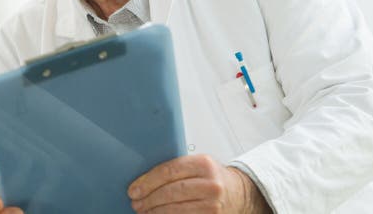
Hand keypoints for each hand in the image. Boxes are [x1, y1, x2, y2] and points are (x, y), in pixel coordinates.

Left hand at [127, 154, 270, 212]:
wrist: (238, 193)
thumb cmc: (212, 177)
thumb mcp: (198, 165)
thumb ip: (176, 167)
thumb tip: (143, 178)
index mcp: (204, 164)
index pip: (169, 171)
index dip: (148, 181)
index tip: (134, 189)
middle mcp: (211, 184)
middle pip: (171, 192)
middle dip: (149, 199)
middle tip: (135, 202)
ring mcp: (213, 204)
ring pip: (176, 209)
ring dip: (155, 212)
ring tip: (143, 211)